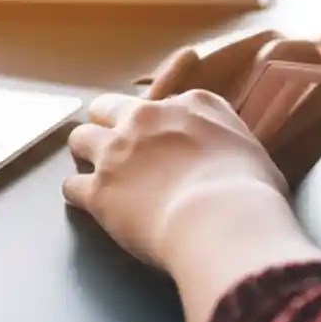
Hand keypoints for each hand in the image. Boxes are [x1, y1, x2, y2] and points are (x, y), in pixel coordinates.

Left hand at [64, 90, 288, 269]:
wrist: (222, 219)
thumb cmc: (249, 190)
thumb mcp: (249, 147)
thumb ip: (225, 139)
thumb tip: (221, 153)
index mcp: (189, 105)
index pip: (161, 102)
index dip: (159, 122)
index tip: (162, 138)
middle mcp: (145, 120)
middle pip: (106, 107)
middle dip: (107, 123)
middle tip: (114, 144)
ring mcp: (116, 153)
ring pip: (80, 139)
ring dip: (87, 154)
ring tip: (96, 171)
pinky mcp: (98, 190)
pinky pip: (71, 186)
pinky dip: (80, 195)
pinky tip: (91, 205)